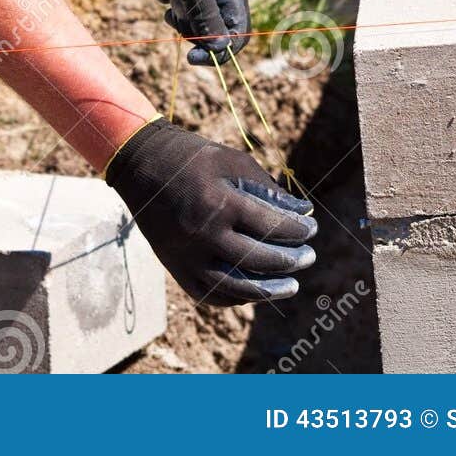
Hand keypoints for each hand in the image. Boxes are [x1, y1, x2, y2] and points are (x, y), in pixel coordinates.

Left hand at [93, 0, 248, 63]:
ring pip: (199, 29)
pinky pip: (184, 20)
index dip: (225, 48)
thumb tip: (220, 48)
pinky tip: (167, 10)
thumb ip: (207, 16)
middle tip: (188, 52)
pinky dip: (177, 21)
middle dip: (203, 41)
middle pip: (220, 34)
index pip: (239, 31)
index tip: (200, 57)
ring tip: (174, 14)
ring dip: (187, 30)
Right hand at [106, 117, 316, 304]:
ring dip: (268, 290)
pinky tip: (257, 289)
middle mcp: (203, 235)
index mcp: (219, 203)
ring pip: (235, 288)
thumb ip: (267, 189)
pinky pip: (211, 295)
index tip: (312, 229)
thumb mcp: (232, 162)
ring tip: (292, 285)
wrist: (142, 166)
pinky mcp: (176, 269)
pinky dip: (237, 296)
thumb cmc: (193, 159)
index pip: (270, 225)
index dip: (296, 229)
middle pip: (257, 259)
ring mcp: (187, 257)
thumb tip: (304, 212)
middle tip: (309, 257)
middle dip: (289, 260)